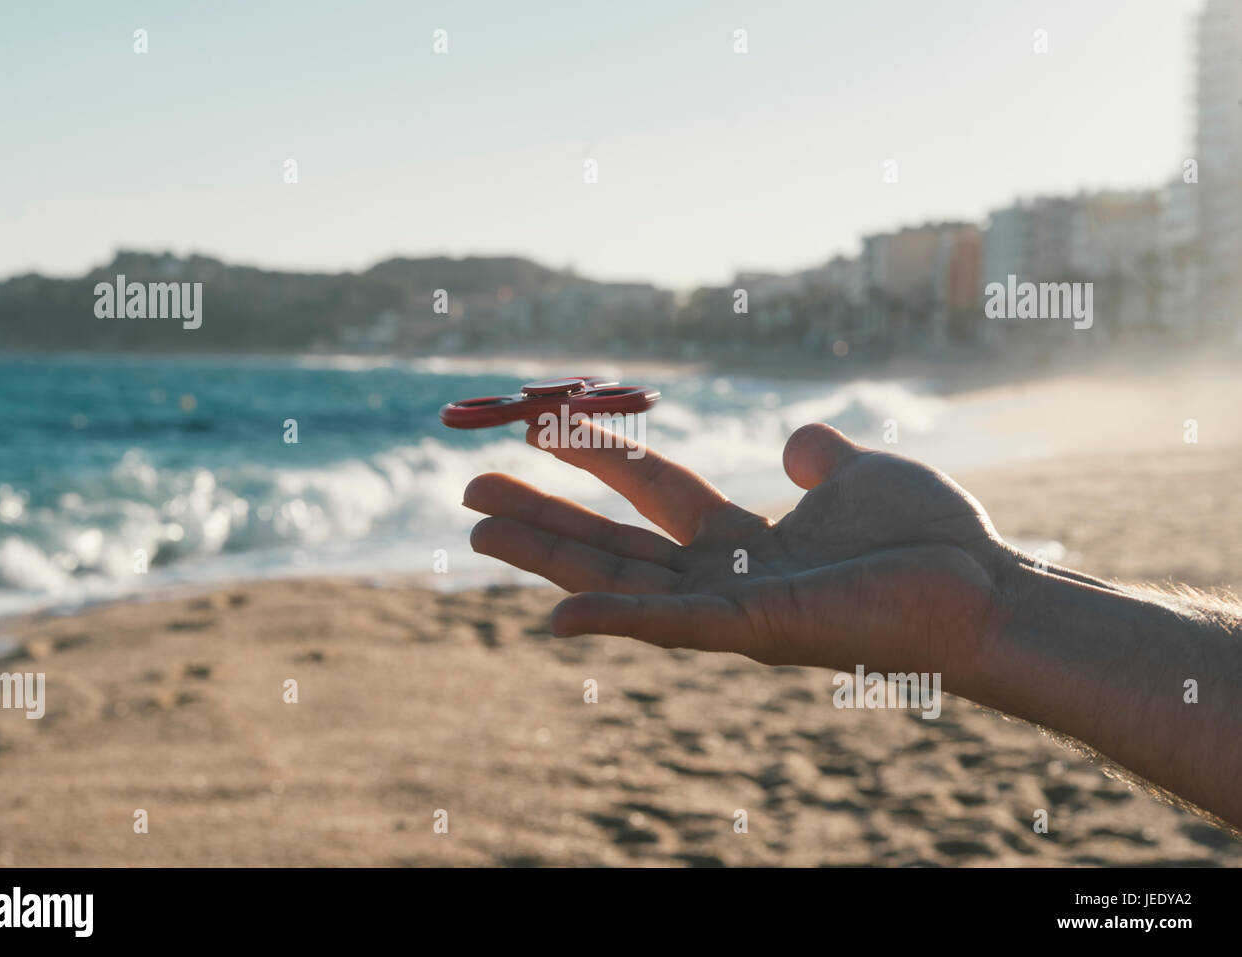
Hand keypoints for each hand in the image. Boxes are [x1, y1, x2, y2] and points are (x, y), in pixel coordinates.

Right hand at [464, 422, 1017, 682]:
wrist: (987, 590)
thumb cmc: (932, 539)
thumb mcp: (860, 472)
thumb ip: (817, 457)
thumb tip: (794, 437)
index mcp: (745, 538)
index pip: (651, 492)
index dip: (594, 459)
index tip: (540, 424)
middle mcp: (724, 575)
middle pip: (613, 541)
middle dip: (543, 515)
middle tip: (470, 491)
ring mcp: (732, 606)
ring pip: (621, 580)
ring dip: (547, 556)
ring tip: (477, 528)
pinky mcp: (754, 628)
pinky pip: (671, 626)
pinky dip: (614, 620)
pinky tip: (554, 612)